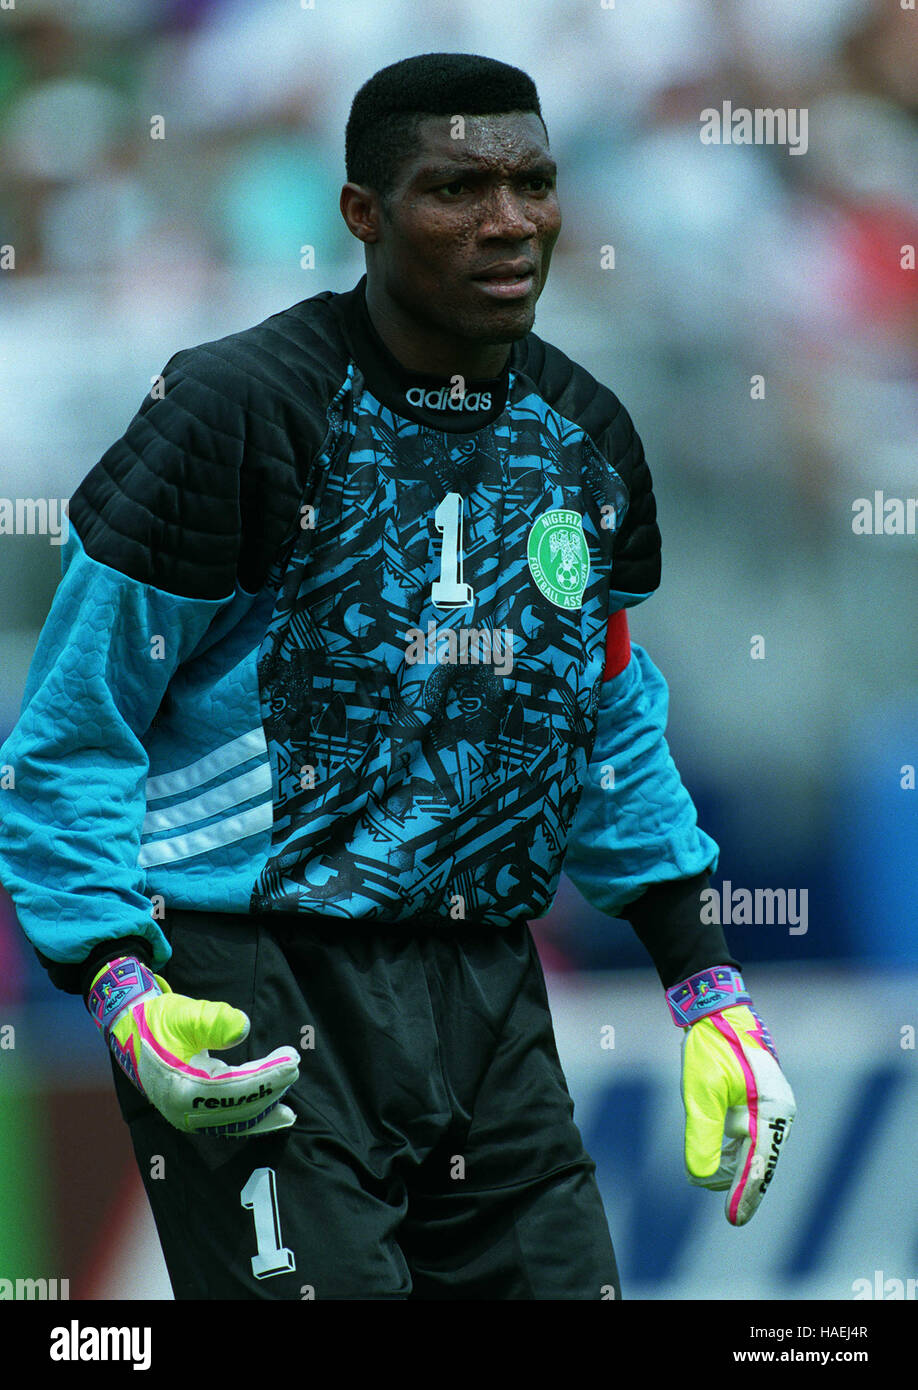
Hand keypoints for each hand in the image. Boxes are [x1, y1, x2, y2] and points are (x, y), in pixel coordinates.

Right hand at [87, 956, 299, 1136]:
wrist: (131, 1031)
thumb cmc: (157, 1020)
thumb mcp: (183, 1014)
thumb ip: (212, 1021)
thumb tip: (243, 1027)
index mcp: (180, 1089)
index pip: (234, 1088)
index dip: (266, 1076)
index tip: (292, 1061)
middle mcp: (184, 1111)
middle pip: (238, 1105)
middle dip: (270, 1086)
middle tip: (294, 1064)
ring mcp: (188, 1116)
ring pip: (237, 1117)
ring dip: (266, 1102)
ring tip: (289, 1082)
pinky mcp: (194, 1113)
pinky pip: (230, 1121)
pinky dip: (257, 1119)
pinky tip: (281, 1115)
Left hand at [667, 967, 795, 1224]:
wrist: (715, 1010)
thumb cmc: (711, 1048)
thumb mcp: (702, 1092)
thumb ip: (703, 1134)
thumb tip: (702, 1175)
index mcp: (774, 1110)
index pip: (760, 1163)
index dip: (746, 1194)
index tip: (734, 1220)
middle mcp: (780, 1112)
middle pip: (759, 1160)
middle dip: (739, 1180)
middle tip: (730, 1211)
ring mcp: (772, 1107)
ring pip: (752, 1150)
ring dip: (731, 1161)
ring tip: (711, 1165)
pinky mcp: (759, 1102)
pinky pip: (748, 1135)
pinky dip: (731, 1146)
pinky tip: (717, 1151)